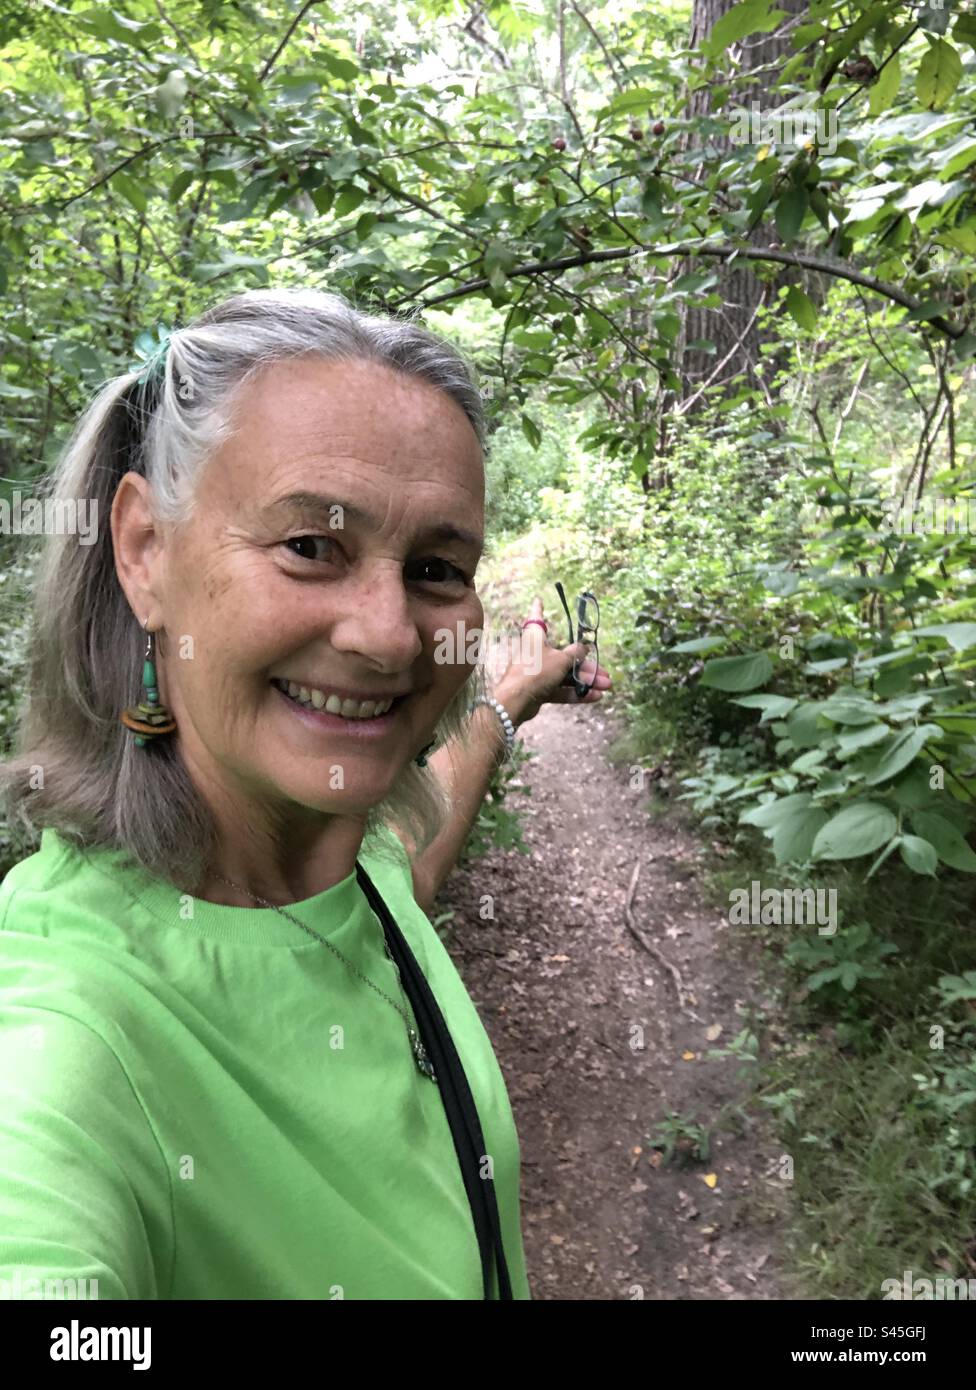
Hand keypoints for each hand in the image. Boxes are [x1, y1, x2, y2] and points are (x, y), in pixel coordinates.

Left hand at [492, 596, 611, 728]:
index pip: (537, 619)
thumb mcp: (561, 659)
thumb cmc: (536, 671)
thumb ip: (575, 653)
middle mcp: (536, 653)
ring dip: (586, 681)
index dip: (539, 609)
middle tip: (605, 673)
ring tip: (607, 686)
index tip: (538, 599)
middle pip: (564, 656)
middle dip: (586, 666)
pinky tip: (595, 696)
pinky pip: (561, 689)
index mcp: (535, 638)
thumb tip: (584, 646)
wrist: (517, 700)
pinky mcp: (540, 690)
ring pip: (565, 675)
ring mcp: (538, 673)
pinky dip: (576, 693)